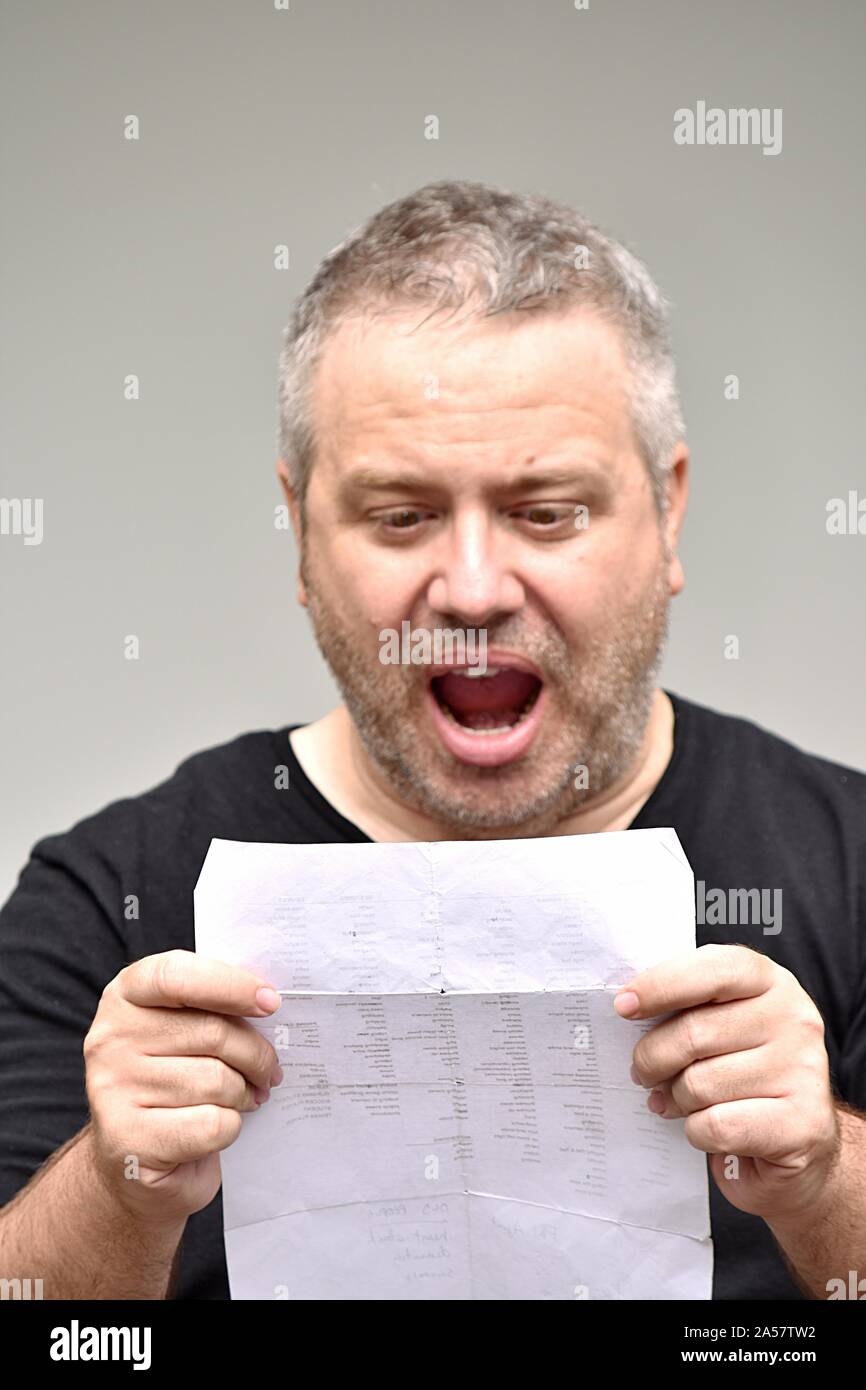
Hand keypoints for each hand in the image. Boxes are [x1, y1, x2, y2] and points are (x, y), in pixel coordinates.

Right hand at [83, 949, 282, 1226]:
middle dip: (256, 1055)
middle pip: (212, 1033)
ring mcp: (113, 1090)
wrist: (135, 1162)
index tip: (270, 1002)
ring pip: (216, 1081)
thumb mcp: (185, 1029)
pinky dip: (229, 1127)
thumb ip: (213, 1007)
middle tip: (270, 1071)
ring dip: (243, 1093)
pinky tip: (216, 1127)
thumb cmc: (174, 1082)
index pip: (176, 976)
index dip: (230, 984)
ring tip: (243, 1098)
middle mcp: (110, 1038)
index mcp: (125, 996)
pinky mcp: (129, 1140)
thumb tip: (267, 1002)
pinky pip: (211, 1123)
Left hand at [615, 943, 840, 1222]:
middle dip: (653, 1058)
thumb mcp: (722, 1022)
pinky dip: (696, 1131)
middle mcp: (793, 1018)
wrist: (798, 1140)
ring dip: (675, 1099)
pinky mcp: (802, 1123)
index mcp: (769, 981)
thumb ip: (687, 1006)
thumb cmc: (743, 1071)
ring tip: (677, 1101)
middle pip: (694, 1033)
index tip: (623, 1007)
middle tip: (642, 1072)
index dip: (660, 986)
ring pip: (700, 1084)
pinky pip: (716, 1125)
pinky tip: (704, 1127)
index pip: (711, 970)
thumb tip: (628, 1006)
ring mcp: (802, 1070)